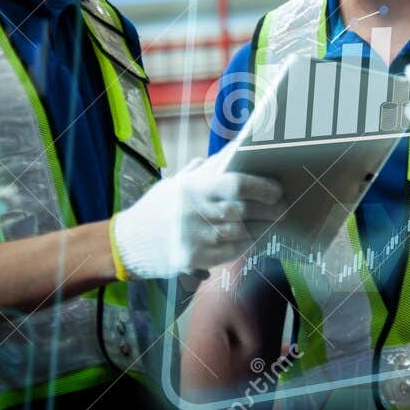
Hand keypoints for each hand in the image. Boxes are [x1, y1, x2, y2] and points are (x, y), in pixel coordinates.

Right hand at [110, 155, 285, 278]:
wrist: (127, 244)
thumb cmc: (157, 209)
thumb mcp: (175, 183)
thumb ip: (204, 170)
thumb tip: (234, 151)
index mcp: (191, 188)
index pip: (236, 184)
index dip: (262, 187)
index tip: (277, 189)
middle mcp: (193, 212)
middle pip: (243, 211)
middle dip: (269, 209)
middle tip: (283, 207)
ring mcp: (194, 238)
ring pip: (240, 233)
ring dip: (260, 227)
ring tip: (270, 221)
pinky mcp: (192, 259)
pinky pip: (230, 252)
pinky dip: (244, 244)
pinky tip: (251, 238)